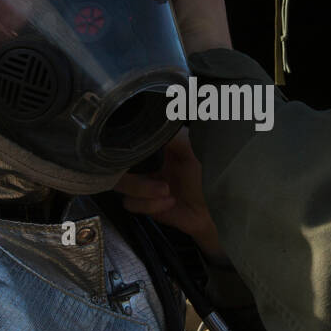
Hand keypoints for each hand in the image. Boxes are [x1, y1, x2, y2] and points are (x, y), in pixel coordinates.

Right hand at [116, 129, 225, 258]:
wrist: (214, 210)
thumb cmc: (209, 177)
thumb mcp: (195, 150)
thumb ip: (175, 136)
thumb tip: (157, 119)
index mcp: (157, 144)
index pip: (129, 137)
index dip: (126, 141)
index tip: (137, 146)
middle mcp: (145, 161)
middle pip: (116, 162)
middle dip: (133, 172)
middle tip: (157, 178)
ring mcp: (142, 182)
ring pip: (119, 183)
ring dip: (142, 189)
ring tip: (166, 191)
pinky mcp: (142, 203)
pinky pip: (130, 203)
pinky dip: (150, 204)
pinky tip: (168, 202)